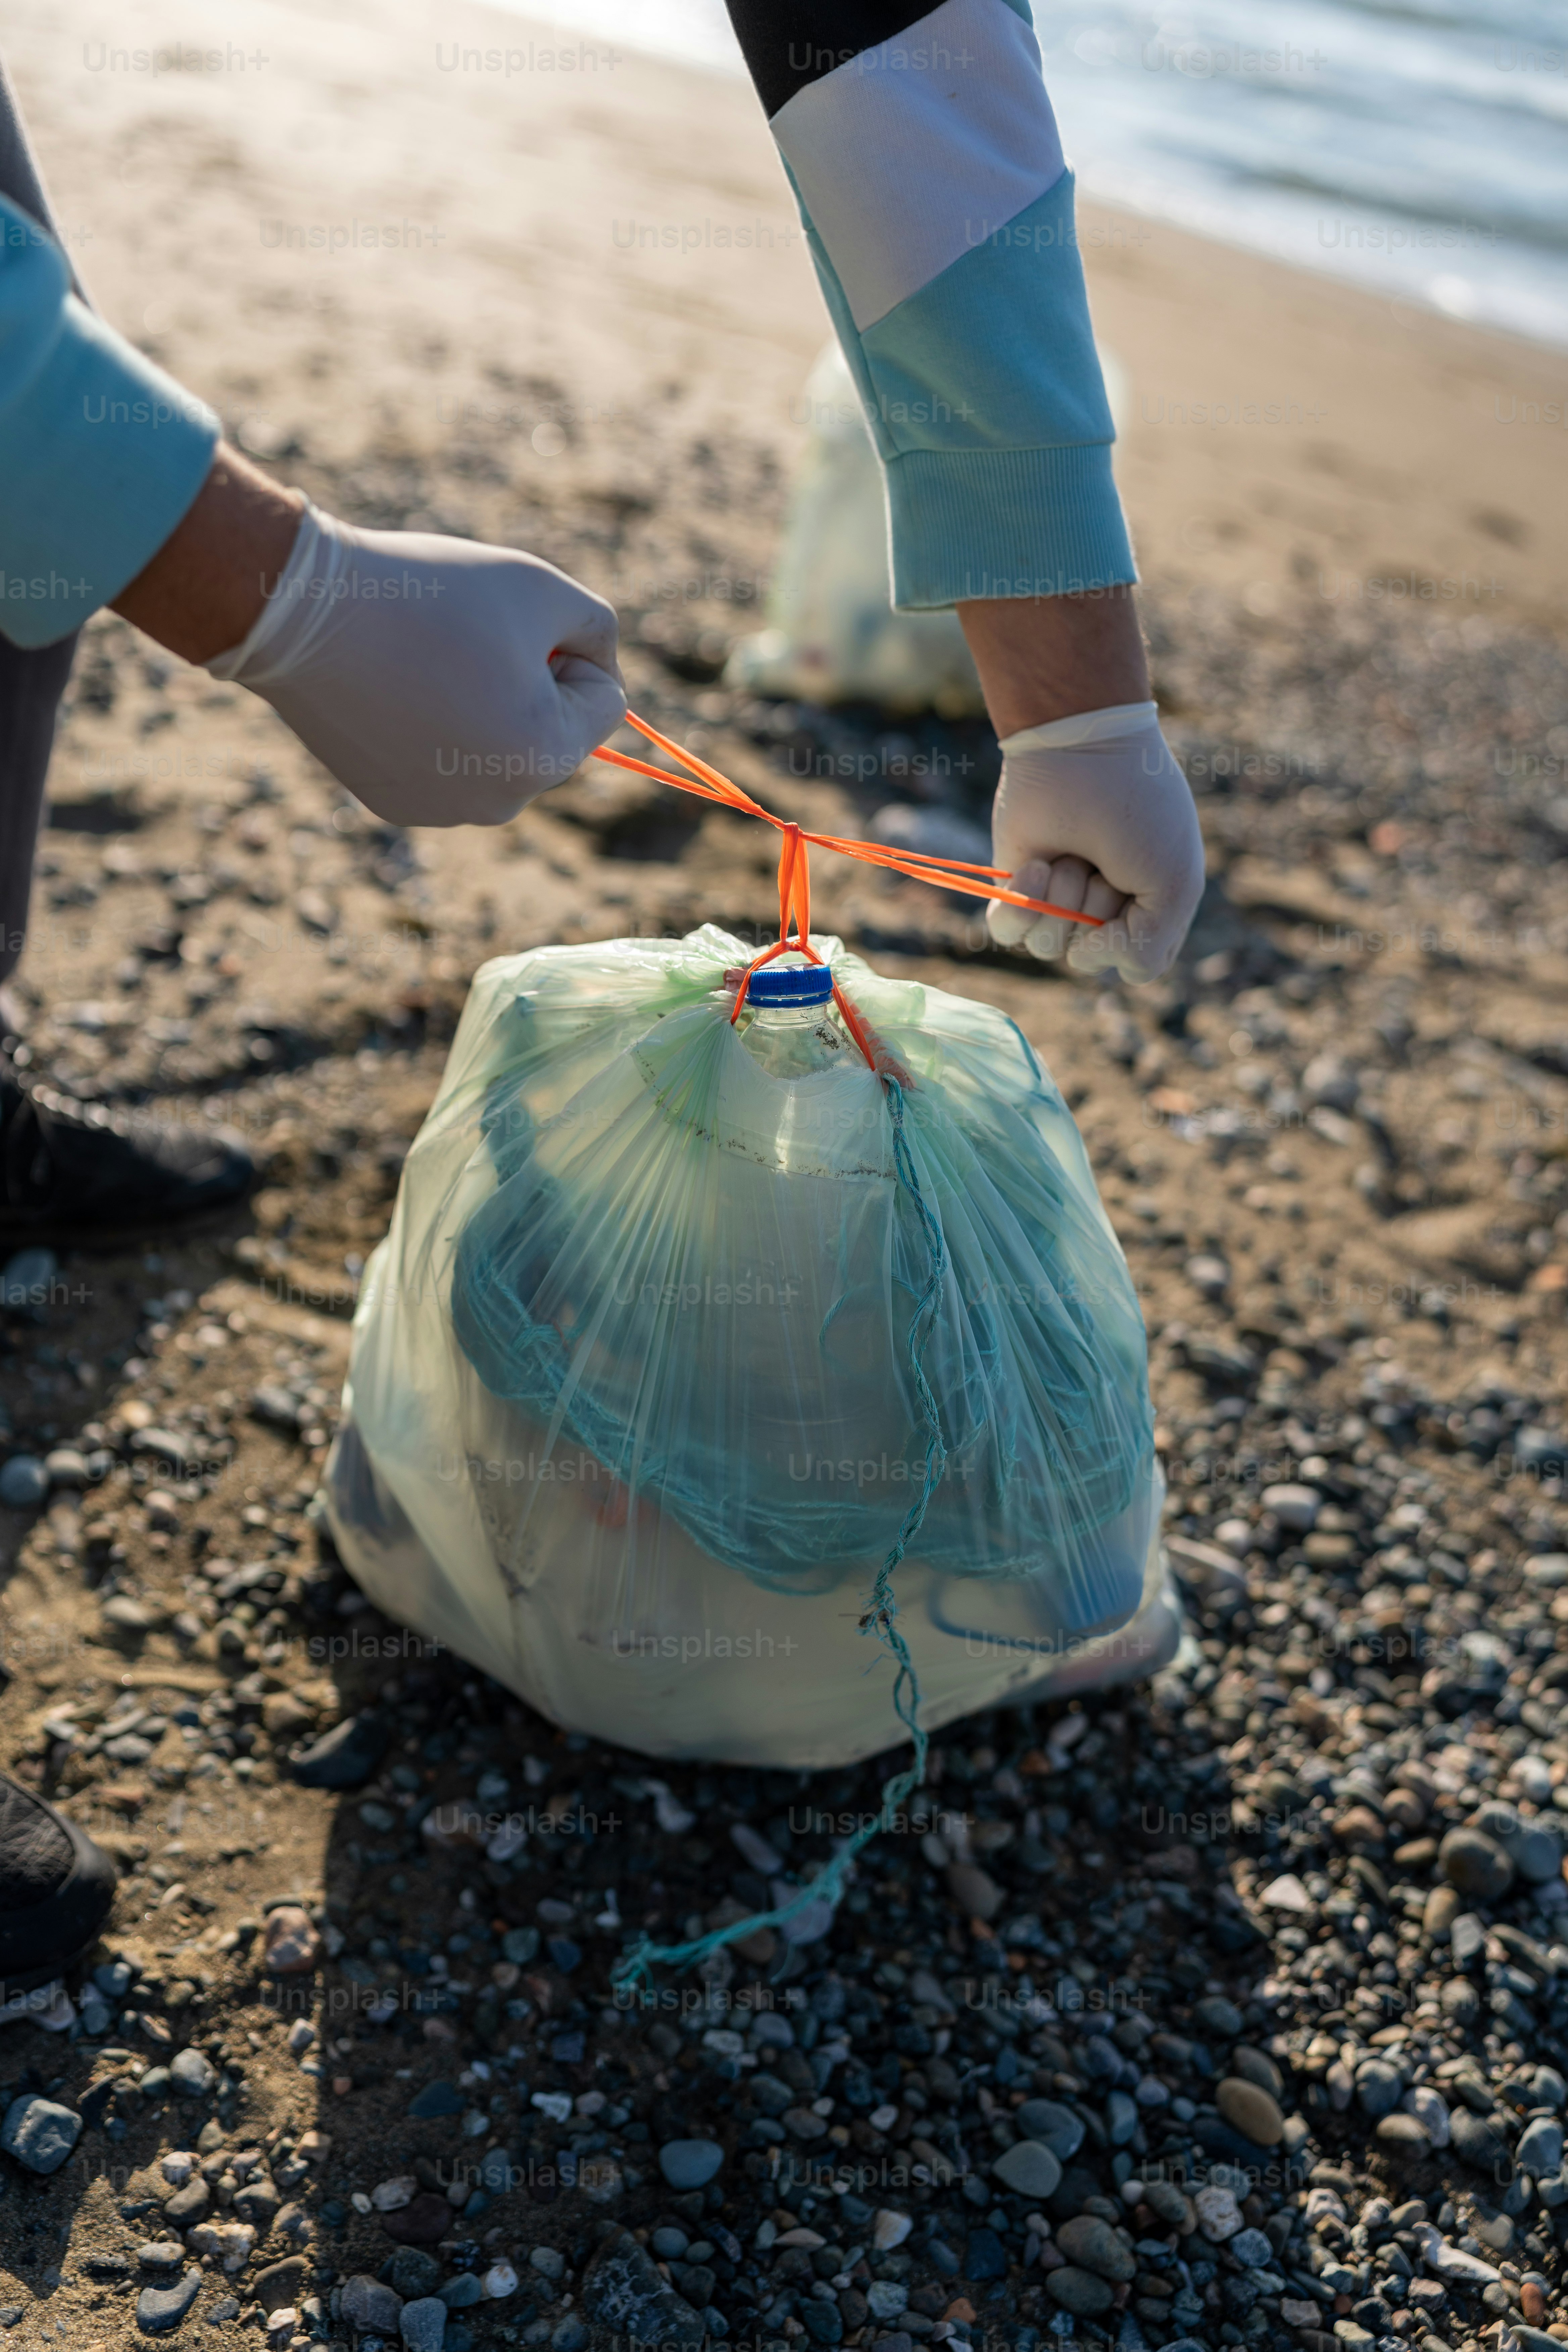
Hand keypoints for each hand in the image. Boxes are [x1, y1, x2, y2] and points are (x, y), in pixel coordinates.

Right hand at [205, 502, 624, 825]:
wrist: (303, 612)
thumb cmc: (428, 592)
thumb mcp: (540, 586)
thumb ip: (598, 630)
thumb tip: (602, 670)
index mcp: (545, 755)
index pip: (605, 702)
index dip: (568, 651)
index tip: (510, 626)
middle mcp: (500, 803)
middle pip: (552, 733)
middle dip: (530, 686)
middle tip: (463, 642)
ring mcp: (444, 813)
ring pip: (499, 751)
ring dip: (483, 707)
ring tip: (425, 664)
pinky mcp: (397, 806)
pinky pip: (447, 764)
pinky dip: (434, 728)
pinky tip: (394, 690)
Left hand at [985, 703, 1204, 983]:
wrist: (1080, 749)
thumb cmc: (1137, 810)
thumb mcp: (1173, 885)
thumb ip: (1151, 948)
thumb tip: (1086, 962)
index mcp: (1148, 907)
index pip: (1139, 964)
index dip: (1132, 944)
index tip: (1136, 894)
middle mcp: (1101, 909)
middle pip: (1091, 958)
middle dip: (1098, 909)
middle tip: (1106, 858)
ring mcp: (1057, 898)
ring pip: (1049, 946)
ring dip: (1062, 897)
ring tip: (1073, 852)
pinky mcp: (1016, 885)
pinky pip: (1008, 932)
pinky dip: (1022, 903)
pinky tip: (1037, 862)